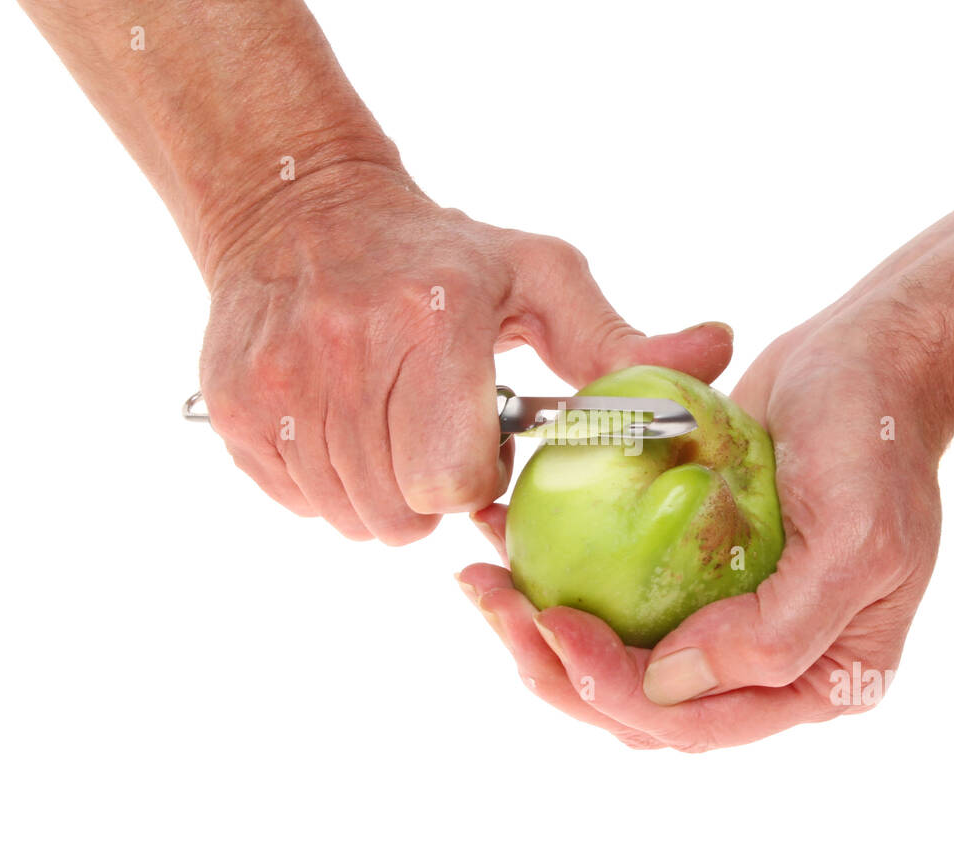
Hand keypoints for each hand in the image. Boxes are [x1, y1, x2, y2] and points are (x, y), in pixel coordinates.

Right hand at [198, 162, 733, 540]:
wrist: (301, 212)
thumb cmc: (443, 258)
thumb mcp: (541, 281)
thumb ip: (620, 342)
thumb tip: (721, 348)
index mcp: (435, 324)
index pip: (454, 480)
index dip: (475, 479)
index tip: (478, 444)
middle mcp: (345, 352)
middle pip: (399, 514)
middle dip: (428, 496)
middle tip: (432, 440)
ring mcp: (279, 384)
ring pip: (346, 517)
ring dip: (379, 496)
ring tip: (389, 430)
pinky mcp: (233, 408)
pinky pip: (293, 500)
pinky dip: (323, 484)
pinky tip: (341, 427)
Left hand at [457, 301, 947, 750]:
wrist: (875, 358)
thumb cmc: (878, 438)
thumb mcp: (858, 539)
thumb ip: (778, 634)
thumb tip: (671, 685)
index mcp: (816, 681)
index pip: (696, 721)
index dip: (610, 687)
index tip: (550, 622)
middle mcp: (767, 664)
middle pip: (639, 704)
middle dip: (552, 664)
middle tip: (488, 599)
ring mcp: (726, 619)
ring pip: (617, 657)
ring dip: (540, 629)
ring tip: (480, 578)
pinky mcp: (693, 570)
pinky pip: (618, 595)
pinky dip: (560, 575)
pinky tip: (506, 536)